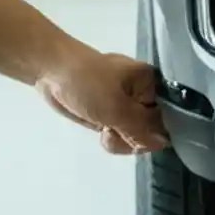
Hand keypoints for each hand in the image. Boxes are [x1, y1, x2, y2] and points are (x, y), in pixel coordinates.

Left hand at [34, 45, 170, 154]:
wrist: (50, 70)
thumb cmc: (86, 83)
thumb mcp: (115, 108)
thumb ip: (140, 129)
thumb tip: (163, 144)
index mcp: (150, 83)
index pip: (165, 117)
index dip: (152, 134)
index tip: (136, 142)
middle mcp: (141, 93)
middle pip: (150, 129)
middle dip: (133, 138)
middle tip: (113, 132)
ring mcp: (124, 103)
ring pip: (134, 134)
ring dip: (120, 139)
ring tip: (103, 132)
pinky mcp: (109, 111)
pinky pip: (119, 131)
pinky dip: (111, 136)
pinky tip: (100, 132)